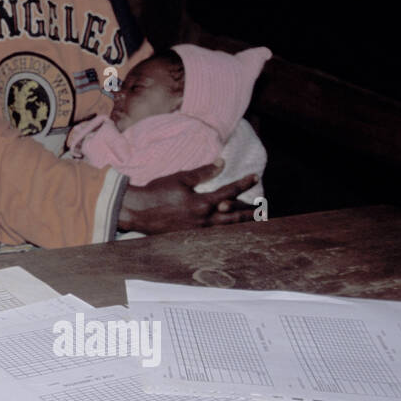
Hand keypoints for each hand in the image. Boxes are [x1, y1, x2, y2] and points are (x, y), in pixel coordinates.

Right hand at [117, 161, 258, 233]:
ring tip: (251, 220)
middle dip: (249, 212)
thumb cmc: (156, 192)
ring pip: (225, 228)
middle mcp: (204, 219)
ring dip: (239, 223)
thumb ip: (203, 172)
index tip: (254, 176)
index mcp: (202, 203)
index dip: (243, 183)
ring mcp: (197, 231)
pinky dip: (224, 231)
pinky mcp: (190, 236)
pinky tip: (227, 229)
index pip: (229, 192)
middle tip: (262, 209)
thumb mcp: (180, 179)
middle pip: (234, 216)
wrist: (137, 212)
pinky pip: (213, 235)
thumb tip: (221, 163)